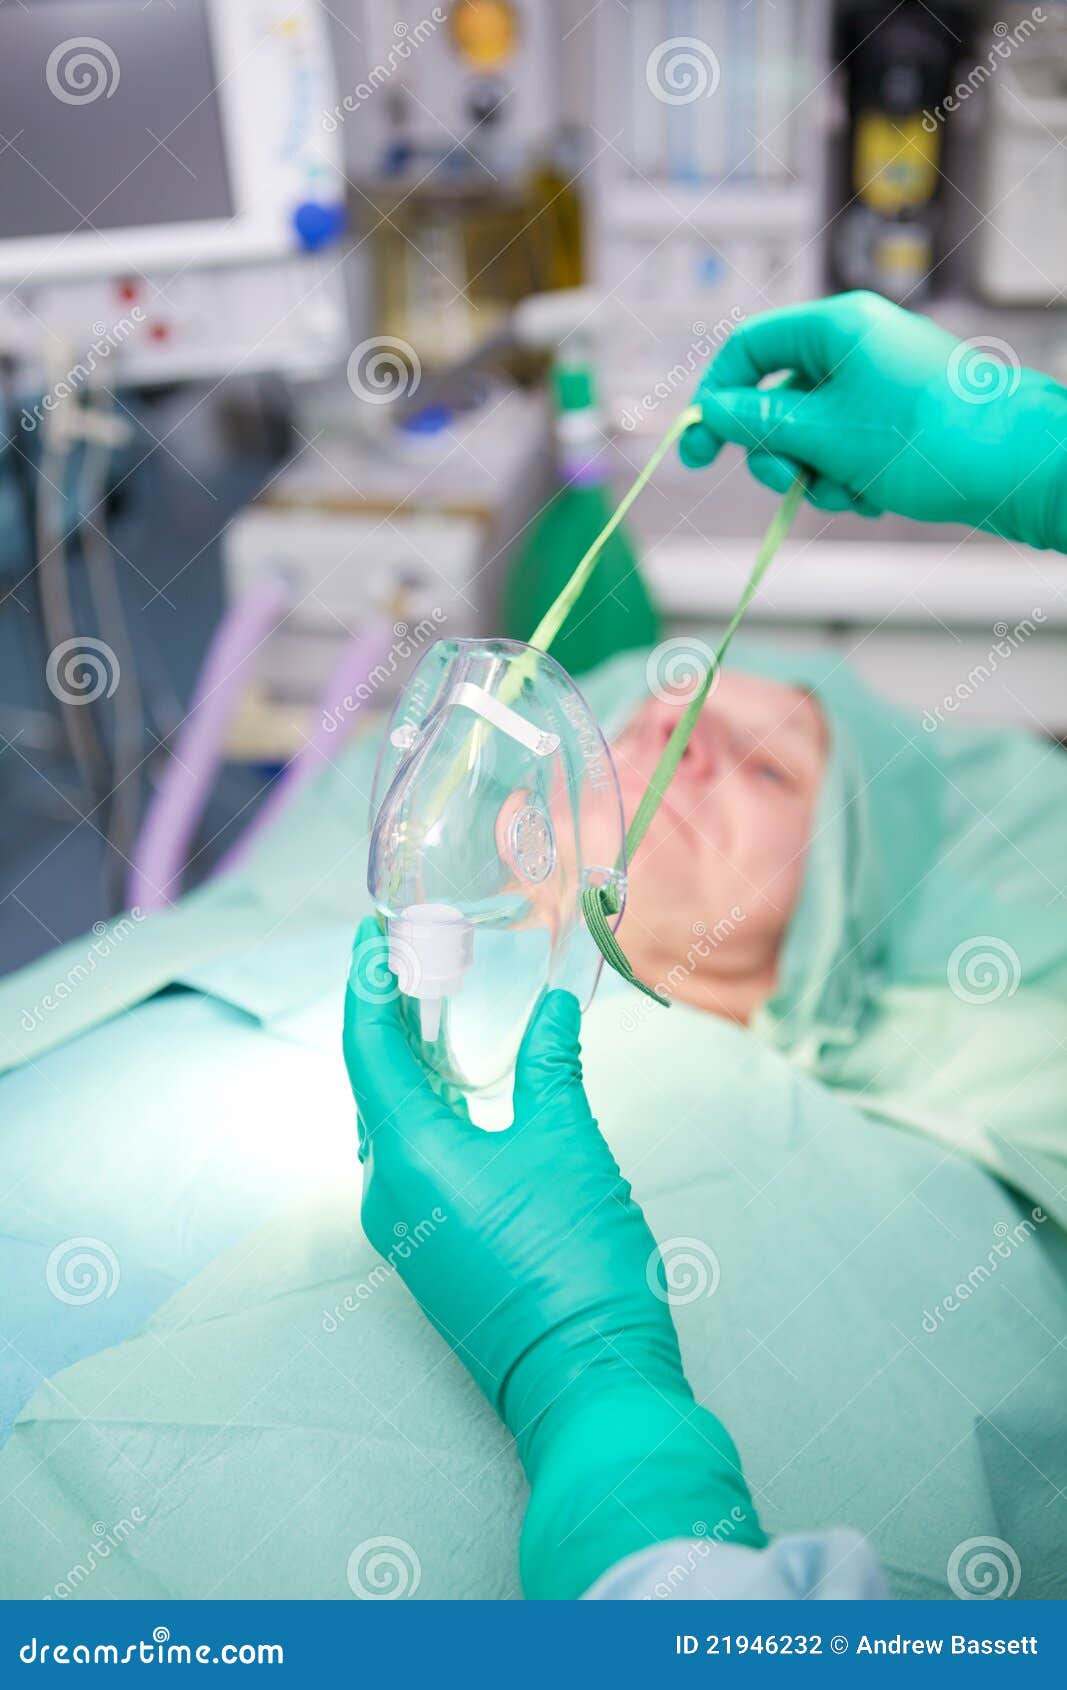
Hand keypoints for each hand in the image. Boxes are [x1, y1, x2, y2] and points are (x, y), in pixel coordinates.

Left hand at [342, 917, 762, 1596]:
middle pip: (371, 1084)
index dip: (364, 983)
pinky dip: (427, 1111)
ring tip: (436, 1010)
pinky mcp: (432, 1253)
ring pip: (391, 1124)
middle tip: (413, 958)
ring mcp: (405, 1229)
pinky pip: (411, 1161)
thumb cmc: (576, 1260)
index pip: (365, 1048)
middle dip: (388, 1018)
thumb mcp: (569, 1144)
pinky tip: (463, 1092)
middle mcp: (387, 1192)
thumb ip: (551, 1065)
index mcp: (407, 1156)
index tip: (369, 932)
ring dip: (408, 1066)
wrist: (586, 1379)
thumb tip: (554, 1007)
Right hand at [681, 291, 1066, 550]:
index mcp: (837, 327)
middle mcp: (857, 346)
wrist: (1015, 465)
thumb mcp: (823, 433)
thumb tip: (709, 413)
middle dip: (776, 449)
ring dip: (816, 473)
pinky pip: (845, 447)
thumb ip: (757, 420)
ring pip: (811, 431)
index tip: (699, 450)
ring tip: (850, 493)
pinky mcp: (898, 417)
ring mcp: (879, 382)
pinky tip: (874, 497)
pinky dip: (847, 477)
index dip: (716, 398)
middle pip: (777, 396)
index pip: (749, 348)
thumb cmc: (926, 437)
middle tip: (787, 482)